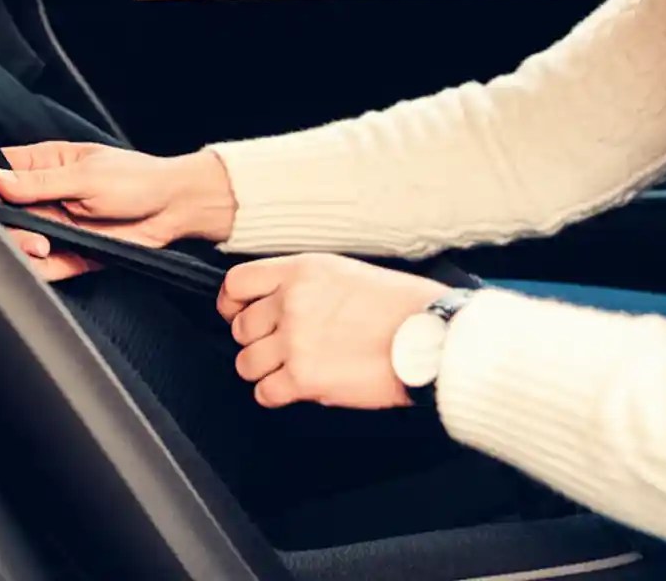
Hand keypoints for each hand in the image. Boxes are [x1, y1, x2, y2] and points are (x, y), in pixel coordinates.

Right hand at [0, 141, 235, 280]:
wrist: (175, 209)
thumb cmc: (137, 180)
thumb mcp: (85, 177)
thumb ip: (38, 182)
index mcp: (44, 164)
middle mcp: (45, 195)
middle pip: (3, 213)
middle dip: (8, 226)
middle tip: (29, 233)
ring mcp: (56, 224)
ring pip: (19, 241)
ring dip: (24, 248)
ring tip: (43, 247)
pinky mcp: (70, 250)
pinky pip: (45, 264)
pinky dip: (42, 268)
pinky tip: (49, 261)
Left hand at [217, 254, 447, 409]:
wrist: (433, 337)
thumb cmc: (404, 306)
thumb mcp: (348, 273)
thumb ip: (306, 285)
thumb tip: (278, 304)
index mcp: (302, 271)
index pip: (237, 282)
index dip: (232, 303)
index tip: (238, 314)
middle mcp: (291, 303)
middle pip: (241, 327)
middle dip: (257, 340)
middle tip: (280, 348)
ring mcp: (295, 341)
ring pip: (246, 362)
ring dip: (263, 369)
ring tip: (289, 370)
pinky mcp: (304, 378)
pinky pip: (264, 392)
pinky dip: (275, 394)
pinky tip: (295, 388)